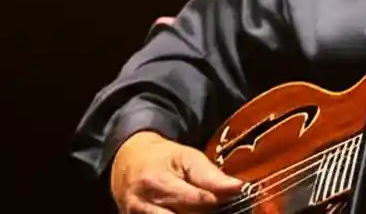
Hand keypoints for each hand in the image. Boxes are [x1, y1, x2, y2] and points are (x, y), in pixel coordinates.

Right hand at [110, 131, 243, 213]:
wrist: (128, 163)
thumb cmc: (163, 159)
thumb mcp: (187, 157)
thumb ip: (211, 174)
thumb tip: (237, 187)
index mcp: (157, 181)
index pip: (194, 199)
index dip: (214, 199)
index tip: (230, 195)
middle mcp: (144, 202)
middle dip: (205, 211)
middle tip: (214, 204)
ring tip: (201, 207)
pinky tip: (186, 210)